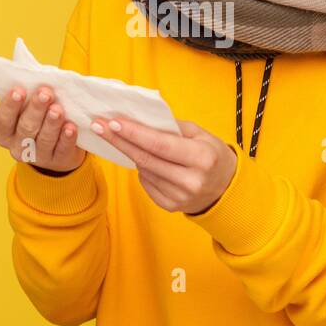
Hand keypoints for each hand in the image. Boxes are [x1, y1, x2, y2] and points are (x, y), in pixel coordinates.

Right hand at [0, 85, 85, 173]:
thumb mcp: (30, 103)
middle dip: (36, 109)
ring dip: (51, 123)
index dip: (10, 105)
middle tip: (45, 93)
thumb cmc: (40, 115)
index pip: (2, 119)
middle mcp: (17, 147)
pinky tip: (71, 126)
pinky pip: (62, 149)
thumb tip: (27, 67)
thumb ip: (28, 88)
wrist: (60, 144)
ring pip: (44, 139)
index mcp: (4, 133)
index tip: (19, 89)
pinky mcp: (58, 161)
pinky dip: (67, 138)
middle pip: (25, 128)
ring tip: (58, 109)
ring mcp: (38, 157)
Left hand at [90, 116, 235, 214]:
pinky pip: (146, 184)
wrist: (227, 188)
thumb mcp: (201, 134)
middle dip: (119, 140)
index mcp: (201, 158)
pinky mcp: (171, 206)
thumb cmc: (212, 155)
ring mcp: (180, 196)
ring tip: (122, 139)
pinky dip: (142, 170)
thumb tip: (140, 119)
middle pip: (145, 158)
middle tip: (99, 126)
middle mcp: (191, 180)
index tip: (113, 122)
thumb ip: (172, 127)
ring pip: (143, 171)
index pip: (159, 144)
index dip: (134, 133)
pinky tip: (144, 160)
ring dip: (130, 153)